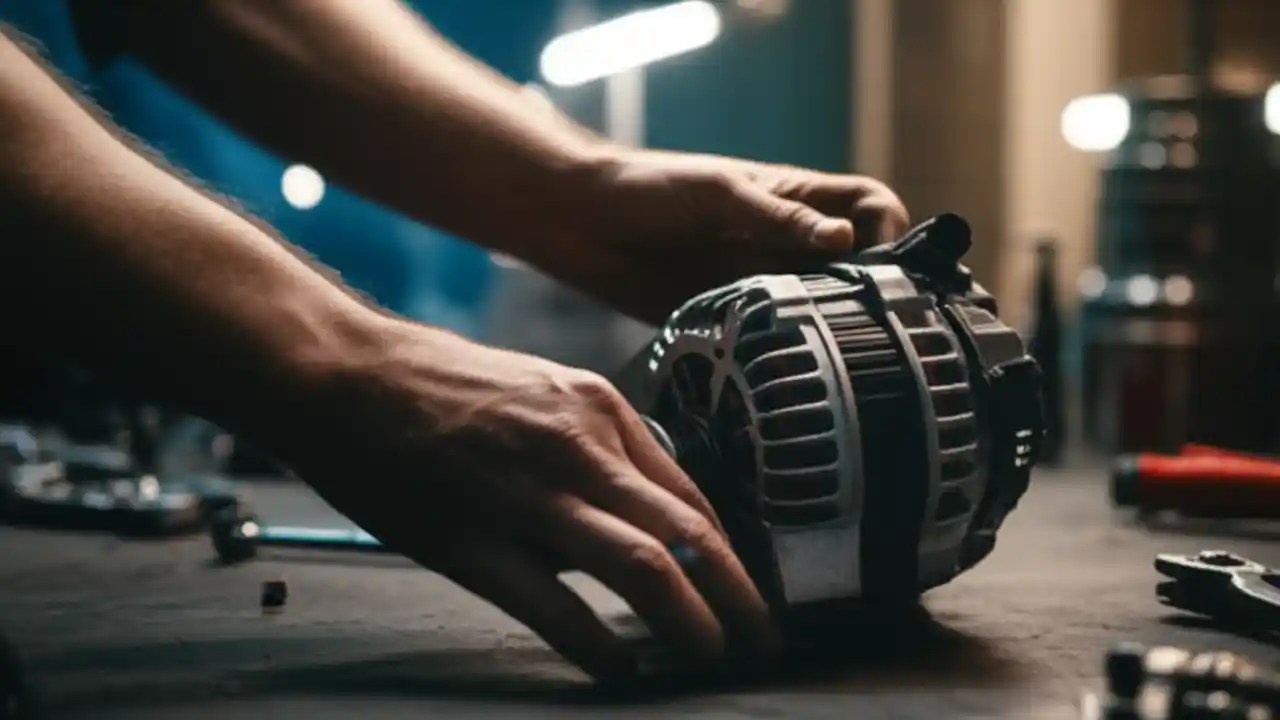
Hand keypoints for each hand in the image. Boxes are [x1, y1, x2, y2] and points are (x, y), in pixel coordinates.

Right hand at [275, 321, 777, 679]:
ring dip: (693, 622)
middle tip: (762, 640)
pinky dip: (602, 645)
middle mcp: (577, 446)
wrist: (346, 376)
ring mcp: (526, 495)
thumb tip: (646, 517)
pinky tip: (624, 669)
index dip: (733, 553)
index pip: (692, 494)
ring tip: (716, 657)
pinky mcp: (472, 542)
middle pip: (688, 532)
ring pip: (643, 566)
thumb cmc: (444, 388)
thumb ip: (599, 450)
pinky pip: (556, 607)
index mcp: (598, 408)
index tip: (748, 590)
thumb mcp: (543, 392)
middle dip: (738, 596)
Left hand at [538, 148, 908, 323]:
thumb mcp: (717, 193)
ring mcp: (764, 283)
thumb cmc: (649, 188)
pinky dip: (786, 356)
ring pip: (821, 311)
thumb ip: (778, 217)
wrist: (580, 223)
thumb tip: (845, 239)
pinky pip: (775, 342)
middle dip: (872, 296)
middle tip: (871, 328)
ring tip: (830, 353)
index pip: (873, 210)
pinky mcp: (735, 320)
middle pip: (858, 269)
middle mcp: (790, 244)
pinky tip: (784, 370)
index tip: (884, 269)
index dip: (891, 234)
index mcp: (797, 200)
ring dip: (830, 331)